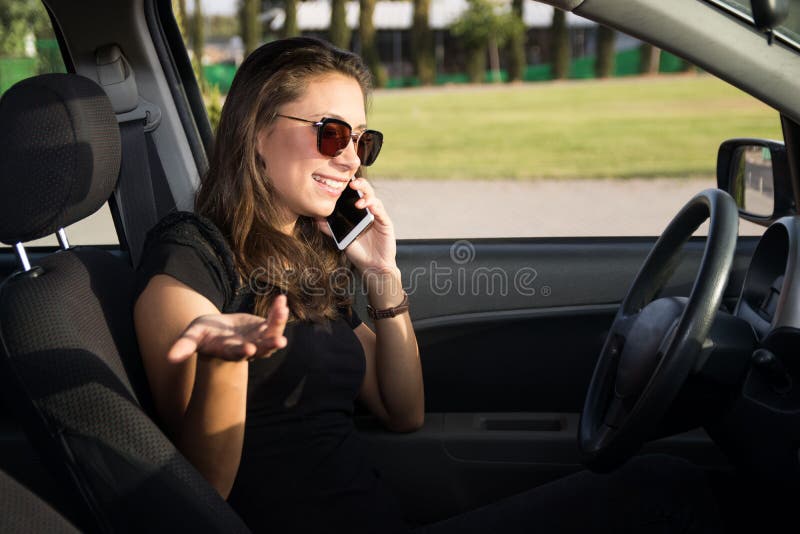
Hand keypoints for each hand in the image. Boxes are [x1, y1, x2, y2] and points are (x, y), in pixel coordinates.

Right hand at [167, 295, 288, 362]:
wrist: (217, 331)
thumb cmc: (203, 335)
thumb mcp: (192, 338)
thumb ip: (183, 347)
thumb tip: (169, 358)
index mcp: (228, 351)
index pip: (236, 353)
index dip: (242, 351)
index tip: (250, 349)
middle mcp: (247, 348)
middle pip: (261, 349)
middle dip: (269, 344)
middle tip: (280, 342)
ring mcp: (257, 338)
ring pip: (271, 334)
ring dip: (278, 324)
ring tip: (282, 310)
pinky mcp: (264, 327)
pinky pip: (274, 320)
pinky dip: (278, 311)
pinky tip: (281, 300)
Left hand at [316, 178, 397, 274]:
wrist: (372, 267)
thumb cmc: (358, 252)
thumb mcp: (341, 238)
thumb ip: (329, 228)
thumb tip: (316, 218)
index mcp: (358, 212)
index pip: (354, 194)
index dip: (348, 186)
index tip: (340, 180)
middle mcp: (368, 211)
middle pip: (365, 191)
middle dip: (359, 184)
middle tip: (351, 184)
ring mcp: (377, 216)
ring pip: (374, 199)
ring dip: (366, 197)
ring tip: (358, 202)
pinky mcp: (385, 223)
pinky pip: (381, 212)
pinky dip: (375, 207)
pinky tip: (369, 207)